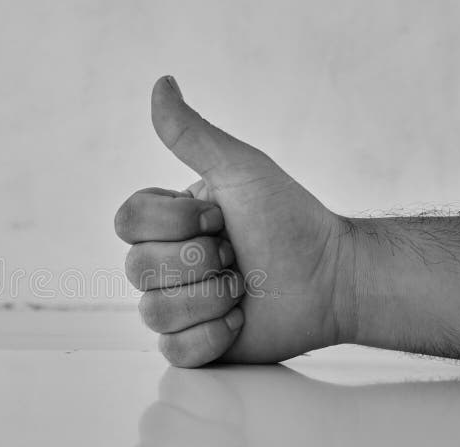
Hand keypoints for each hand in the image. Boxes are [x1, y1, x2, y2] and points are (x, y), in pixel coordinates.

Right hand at [116, 76, 353, 366]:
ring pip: (153, 312)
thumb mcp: (240, 169)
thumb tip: (161, 84)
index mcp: (167, 223)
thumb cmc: (288, 219)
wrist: (331, 277)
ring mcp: (177, 306)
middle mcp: (165, 264)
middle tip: (238, 254)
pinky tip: (239, 320)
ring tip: (244, 288)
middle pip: (137, 268)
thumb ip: (191, 134)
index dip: (174, 222)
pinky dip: (211, 335)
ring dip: (210, 298)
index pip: (127, 222)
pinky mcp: (194, 345)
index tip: (221, 217)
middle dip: (199, 261)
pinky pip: (174, 349)